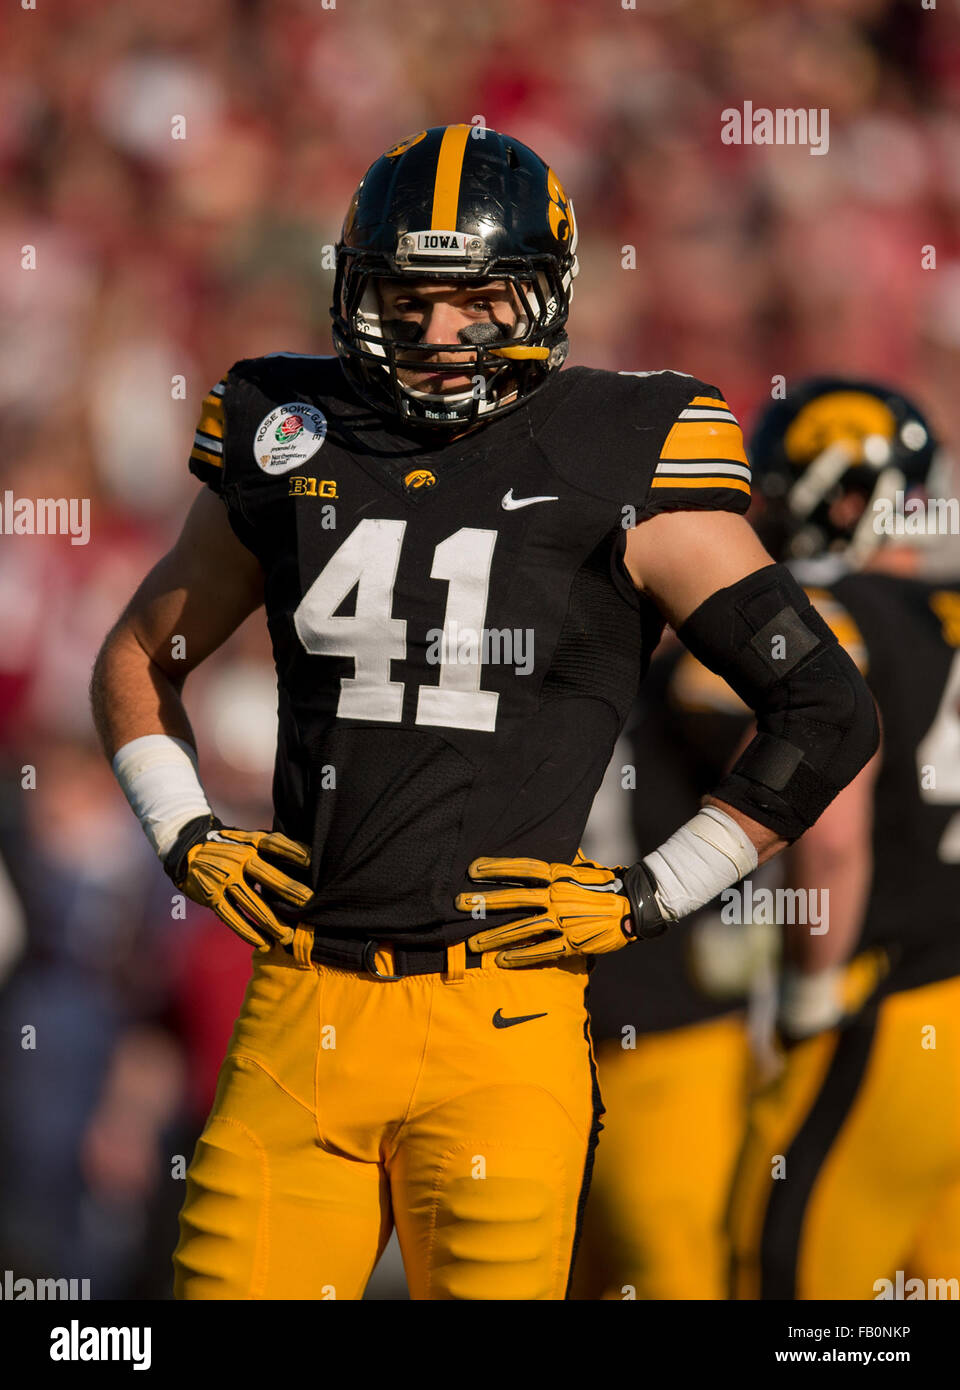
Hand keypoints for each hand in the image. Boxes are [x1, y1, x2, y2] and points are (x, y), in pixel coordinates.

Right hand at [164, 815, 311, 950]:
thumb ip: (277, 847)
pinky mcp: (212, 897)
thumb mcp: (251, 840)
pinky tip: (263, 943)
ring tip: (288, 936)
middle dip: (288, 891)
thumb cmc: (232, 848)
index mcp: (251, 844)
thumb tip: (310, 858)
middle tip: (309, 906)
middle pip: (266, 875)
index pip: (275, 844)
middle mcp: (237, 859)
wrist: (189, 850)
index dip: (294, 852)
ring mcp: (223, 879)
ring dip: (270, 921)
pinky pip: (232, 917)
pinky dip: (247, 932)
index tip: (312, 864)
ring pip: (250, 902)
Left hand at [456, 855, 670, 966]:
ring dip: (495, 936)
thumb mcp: (582, 868)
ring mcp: (564, 921)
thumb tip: (541, 852)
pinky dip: (520, 956)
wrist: (634, 907)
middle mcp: (558, 896)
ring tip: (473, 943)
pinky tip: (502, 960)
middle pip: (515, 898)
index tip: (472, 869)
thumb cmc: (606, 886)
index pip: (523, 868)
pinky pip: (541, 951)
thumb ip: (559, 865)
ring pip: (523, 928)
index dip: (496, 867)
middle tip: (459, 904)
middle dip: (485, 902)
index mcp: (561, 875)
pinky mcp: (572, 943)